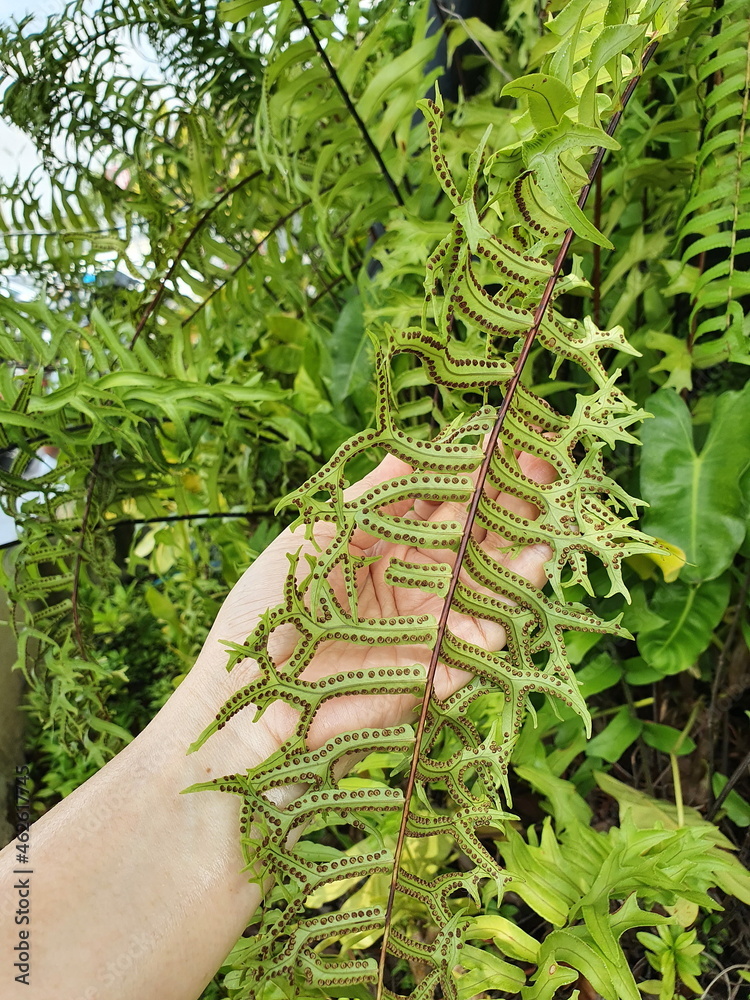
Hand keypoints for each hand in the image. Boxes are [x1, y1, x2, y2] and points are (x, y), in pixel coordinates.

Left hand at [186, 450, 554, 760]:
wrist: (244, 698)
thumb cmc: (266, 609)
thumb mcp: (316, 536)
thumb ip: (371, 495)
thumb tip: (413, 442)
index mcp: (382, 547)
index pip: (439, 502)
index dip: (472, 471)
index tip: (505, 436)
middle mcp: (413, 582)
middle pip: (473, 536)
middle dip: (508, 499)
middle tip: (543, 460)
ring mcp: (429, 624)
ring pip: (489, 578)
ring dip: (522, 540)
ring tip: (548, 500)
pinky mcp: (440, 669)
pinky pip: (486, 631)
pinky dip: (513, 597)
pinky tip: (533, 557)